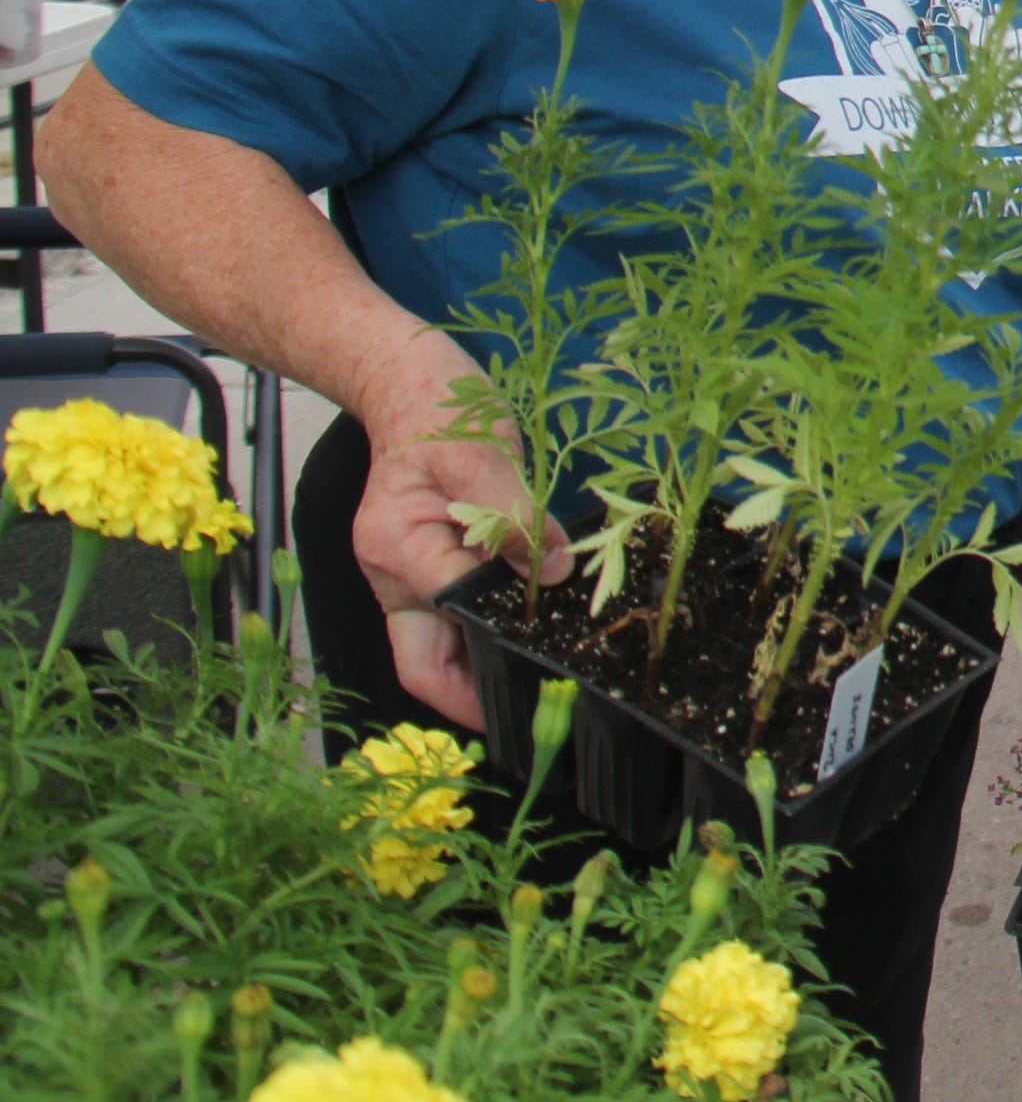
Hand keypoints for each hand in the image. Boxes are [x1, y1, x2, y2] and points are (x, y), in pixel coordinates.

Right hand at [354, 374, 572, 729]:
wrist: (406, 380)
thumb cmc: (436, 409)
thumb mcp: (484, 452)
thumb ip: (515, 515)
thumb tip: (550, 572)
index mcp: (397, 546)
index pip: (452, 615)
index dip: (499, 644)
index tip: (544, 673)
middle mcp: (392, 574)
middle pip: (421, 661)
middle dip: (468, 700)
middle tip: (528, 721)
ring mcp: (403, 576)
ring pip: (433, 648)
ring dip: (475, 673)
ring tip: (533, 694)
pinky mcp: (423, 568)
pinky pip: (447, 619)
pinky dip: (478, 638)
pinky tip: (521, 643)